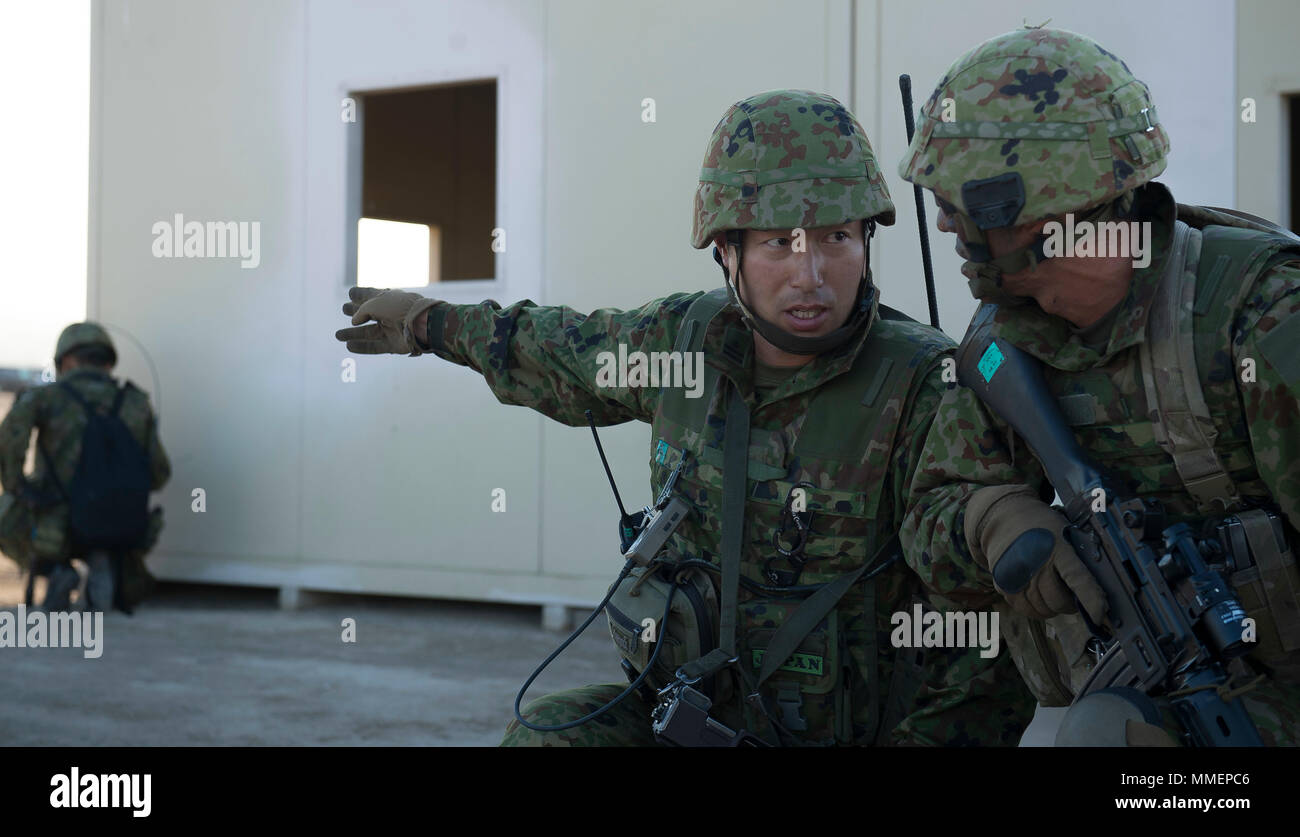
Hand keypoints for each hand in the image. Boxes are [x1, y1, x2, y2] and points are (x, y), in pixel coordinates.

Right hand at [335, 287, 437, 355]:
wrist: (421, 324)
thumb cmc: (398, 308)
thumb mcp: (375, 303)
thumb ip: (361, 311)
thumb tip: (354, 321)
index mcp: (388, 299)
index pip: (372, 295)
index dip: (361, 294)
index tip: (351, 293)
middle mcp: (389, 314)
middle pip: (369, 313)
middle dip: (356, 311)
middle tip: (344, 309)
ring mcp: (392, 329)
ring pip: (369, 332)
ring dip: (353, 334)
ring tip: (338, 336)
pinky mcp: (394, 344)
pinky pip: (376, 346)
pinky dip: (362, 347)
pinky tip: (349, 346)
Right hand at [965, 485, 1107, 622]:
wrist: (1002, 515)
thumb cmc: (1040, 524)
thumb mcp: (1063, 530)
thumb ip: (1077, 556)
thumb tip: (1096, 587)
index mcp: (1056, 546)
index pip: (1078, 578)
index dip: (1091, 600)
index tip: (1099, 616)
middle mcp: (1034, 562)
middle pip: (1058, 601)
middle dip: (1070, 604)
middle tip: (1072, 597)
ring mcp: (1016, 575)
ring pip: (1043, 609)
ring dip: (1053, 608)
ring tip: (1054, 595)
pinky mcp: (1002, 584)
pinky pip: (1025, 609)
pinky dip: (1035, 608)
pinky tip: (1038, 597)